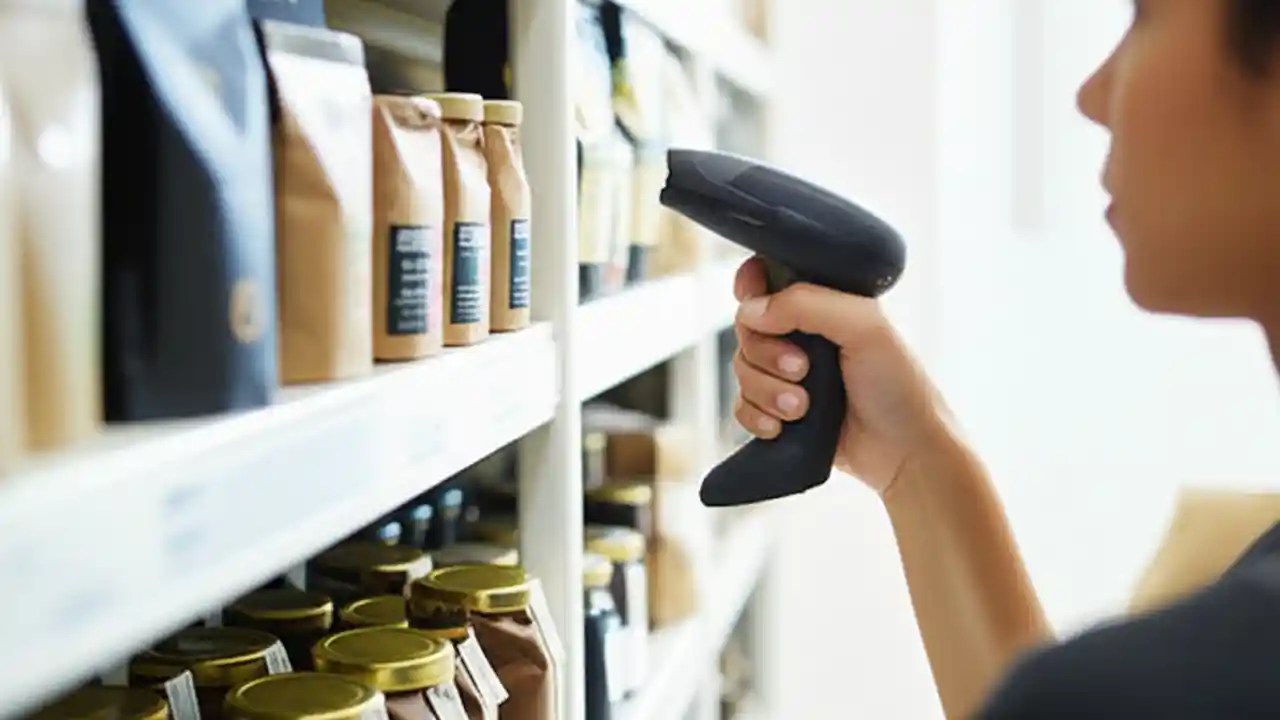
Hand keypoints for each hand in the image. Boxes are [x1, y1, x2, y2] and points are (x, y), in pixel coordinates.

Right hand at [732, 256, 957, 494]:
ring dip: (766, 391)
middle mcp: (803, 335)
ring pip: (741, 370)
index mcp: (824, 304)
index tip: (758, 307)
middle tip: (802, 370)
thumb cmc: (898, 385)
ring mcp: (789, 375)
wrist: (905, 453)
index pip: (768, 278)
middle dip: (766, 354)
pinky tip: (781, 428)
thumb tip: (752, 310)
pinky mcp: (780, 412)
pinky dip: (756, 417)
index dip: (752, 288)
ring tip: (801, 408)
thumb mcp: (863, 327)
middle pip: (746, 329)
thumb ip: (806, 304)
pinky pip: (741, 407)